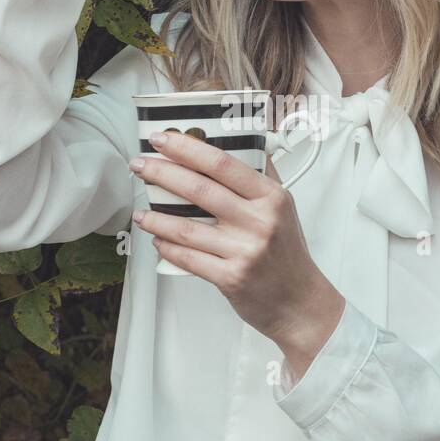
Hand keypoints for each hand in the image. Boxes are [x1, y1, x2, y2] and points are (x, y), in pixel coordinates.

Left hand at [129, 130, 344, 375]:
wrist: (299, 301)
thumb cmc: (287, 253)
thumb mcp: (283, 208)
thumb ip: (261, 176)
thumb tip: (238, 143)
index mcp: (271, 197)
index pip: (222, 164)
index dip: (187, 148)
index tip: (163, 139)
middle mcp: (259, 221)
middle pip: (199, 189)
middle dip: (161, 173)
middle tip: (140, 166)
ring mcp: (244, 251)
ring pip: (186, 227)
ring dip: (155, 217)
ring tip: (140, 211)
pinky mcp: (231, 278)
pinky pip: (188, 258)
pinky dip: (167, 247)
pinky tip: (157, 240)